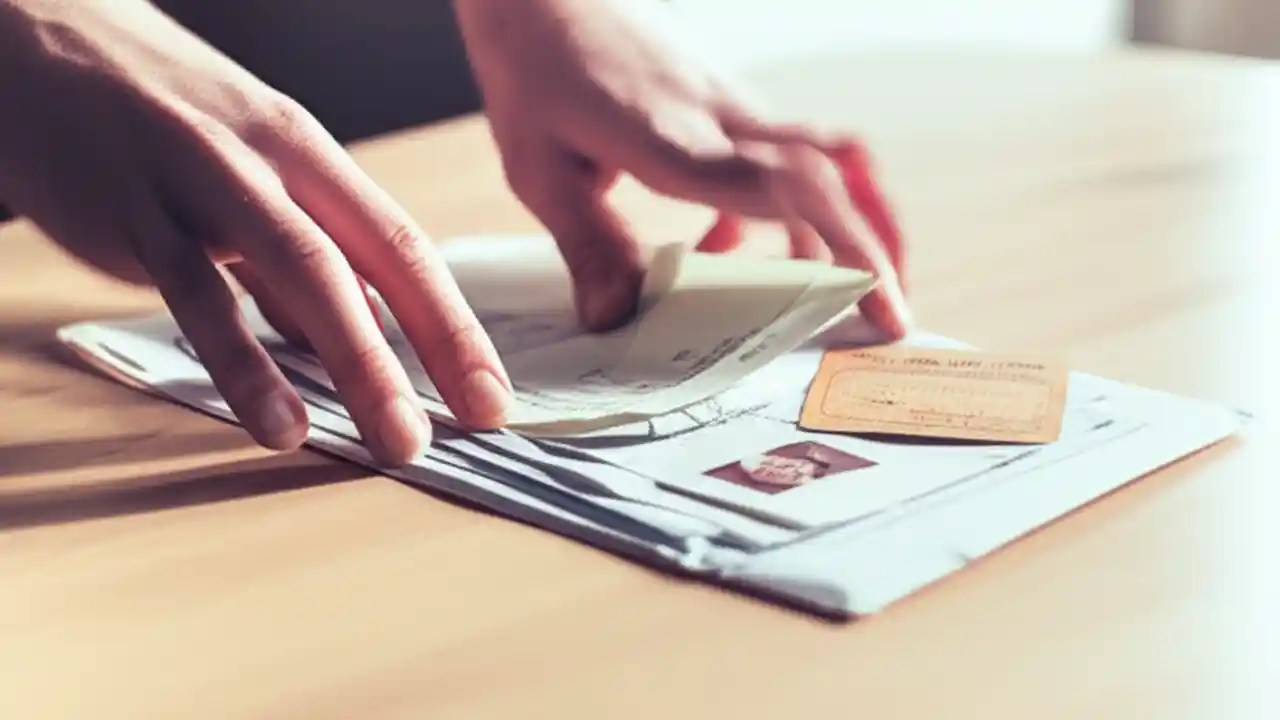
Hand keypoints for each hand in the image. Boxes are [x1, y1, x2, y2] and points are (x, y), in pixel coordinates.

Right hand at [0, 0, 511, 463]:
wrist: (32, 36)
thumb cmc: (155, 117)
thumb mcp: (245, 170)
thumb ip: (291, 255)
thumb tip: (350, 339)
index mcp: (307, 151)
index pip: (403, 245)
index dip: (457, 324)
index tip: (492, 394)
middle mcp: (269, 161)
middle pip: (372, 258)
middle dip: (435, 346)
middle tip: (475, 423)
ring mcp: (202, 182)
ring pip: (300, 274)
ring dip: (360, 362)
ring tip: (395, 442)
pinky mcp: (133, 212)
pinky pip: (198, 295)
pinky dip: (247, 362)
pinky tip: (280, 419)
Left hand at [454, 0, 910, 336]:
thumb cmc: (534, 67)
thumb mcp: (541, 169)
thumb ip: (589, 245)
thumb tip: (615, 320)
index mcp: (679, 139)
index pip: (787, 186)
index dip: (842, 241)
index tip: (876, 295)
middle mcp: (723, 120)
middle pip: (833, 172)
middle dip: (878, 242)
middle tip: (894, 312)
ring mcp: (731, 109)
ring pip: (819, 166)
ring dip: (845, 230)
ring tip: (846, 298)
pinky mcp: (724, 107)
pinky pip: (775, 164)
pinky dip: (775, 215)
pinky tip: (726, 252)